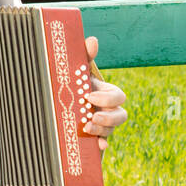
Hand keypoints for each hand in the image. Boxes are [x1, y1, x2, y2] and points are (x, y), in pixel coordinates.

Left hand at [83, 35, 126, 150]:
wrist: (64, 100)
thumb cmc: (76, 83)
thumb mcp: (79, 71)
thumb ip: (86, 56)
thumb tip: (93, 40)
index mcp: (109, 93)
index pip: (118, 97)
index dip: (107, 98)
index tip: (89, 96)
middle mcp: (109, 110)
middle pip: (121, 116)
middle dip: (108, 117)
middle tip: (92, 116)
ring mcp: (104, 124)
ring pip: (111, 130)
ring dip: (102, 130)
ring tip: (86, 128)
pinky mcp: (95, 135)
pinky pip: (104, 142)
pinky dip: (102, 144)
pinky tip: (97, 145)